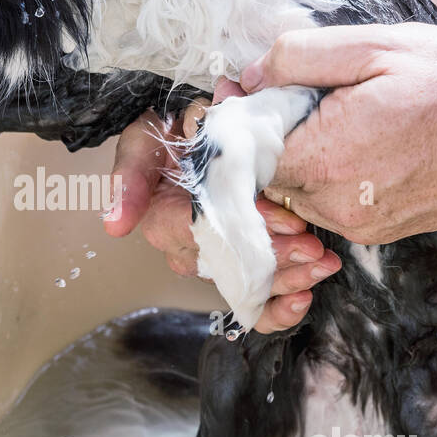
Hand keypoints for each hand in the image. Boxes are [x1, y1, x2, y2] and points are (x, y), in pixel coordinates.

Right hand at [104, 80, 340, 332]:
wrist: (198, 128)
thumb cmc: (168, 132)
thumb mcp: (142, 141)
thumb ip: (130, 176)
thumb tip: (115, 226)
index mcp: (162, 218)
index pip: (201, 235)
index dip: (241, 234)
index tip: (284, 222)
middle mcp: (187, 244)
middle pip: (227, 267)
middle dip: (273, 262)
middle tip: (311, 250)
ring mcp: (216, 255)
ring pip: (245, 284)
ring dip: (286, 280)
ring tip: (321, 266)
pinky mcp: (239, 261)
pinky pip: (252, 300)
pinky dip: (278, 308)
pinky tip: (303, 299)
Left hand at [240, 23, 436, 243]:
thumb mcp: (375, 46)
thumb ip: (300, 57)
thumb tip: (249, 76)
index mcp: (325, 157)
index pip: (244, 152)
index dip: (237, 120)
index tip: (243, 89)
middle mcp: (333, 203)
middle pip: (264, 176)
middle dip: (263, 137)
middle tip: (281, 93)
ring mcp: (355, 225)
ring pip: (293, 193)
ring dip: (295, 158)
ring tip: (327, 115)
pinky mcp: (375, 233)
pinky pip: (325, 206)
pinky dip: (324, 177)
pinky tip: (354, 142)